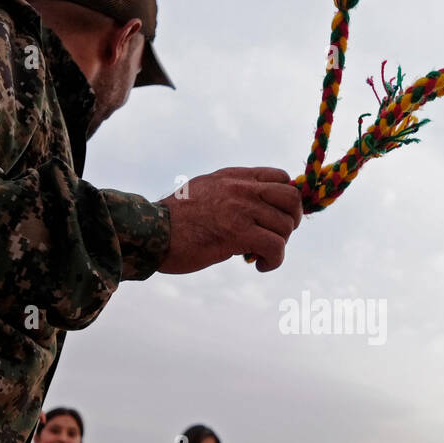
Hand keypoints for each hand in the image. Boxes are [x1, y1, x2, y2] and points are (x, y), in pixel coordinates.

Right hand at [158, 167, 302, 273]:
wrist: (151, 232)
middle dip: (291, 222)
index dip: (286, 201)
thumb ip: (233, 192)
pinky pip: (275, 247)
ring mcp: (241, 209)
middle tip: (275, 237)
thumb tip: (257, 207)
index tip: (276, 218)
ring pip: (285, 226)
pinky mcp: (237, 233)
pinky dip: (274, 261)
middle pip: (292, 200)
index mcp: (235, 176)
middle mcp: (242, 188)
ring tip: (260, 255)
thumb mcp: (207, 190)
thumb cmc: (176, 219)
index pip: (281, 177)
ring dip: (279, 246)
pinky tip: (259, 265)